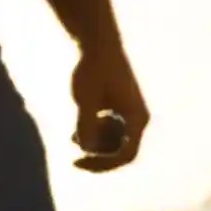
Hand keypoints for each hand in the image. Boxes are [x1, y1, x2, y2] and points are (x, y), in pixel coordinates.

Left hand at [72, 46, 149, 164]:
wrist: (98, 46)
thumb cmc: (93, 70)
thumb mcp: (85, 100)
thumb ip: (86, 125)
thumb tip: (86, 149)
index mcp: (137, 118)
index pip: (126, 155)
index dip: (103, 164)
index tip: (78, 162)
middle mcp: (137, 119)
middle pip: (119, 153)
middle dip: (96, 154)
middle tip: (73, 149)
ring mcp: (129, 116)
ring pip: (113, 144)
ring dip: (94, 145)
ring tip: (74, 135)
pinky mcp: (119, 111)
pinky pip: (109, 134)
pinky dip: (94, 135)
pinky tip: (77, 131)